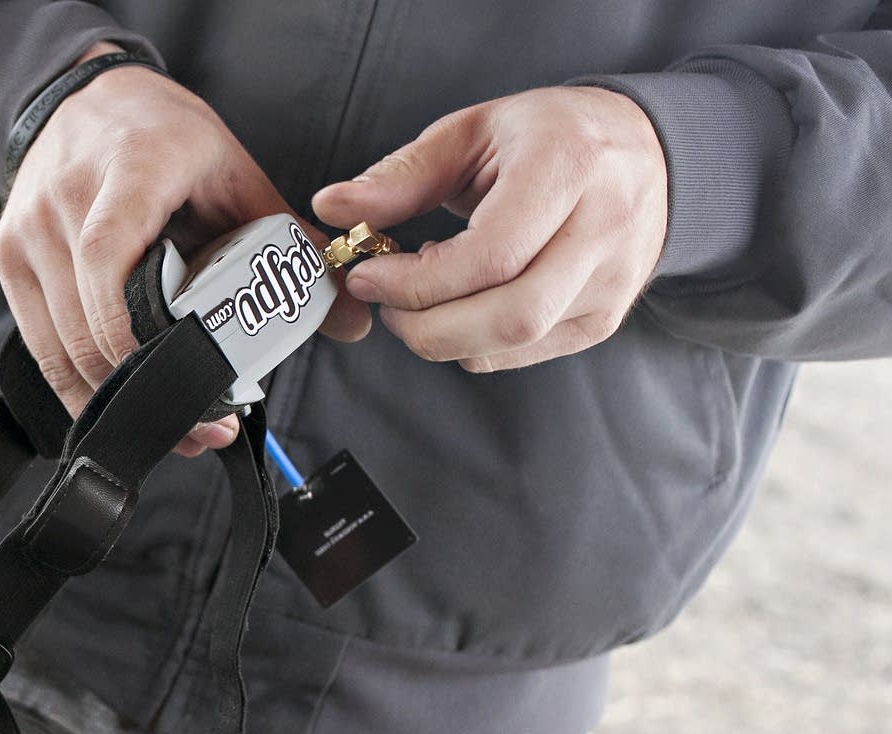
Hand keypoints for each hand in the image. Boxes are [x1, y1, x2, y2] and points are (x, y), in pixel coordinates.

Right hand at [0, 43, 369, 455]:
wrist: (83, 99)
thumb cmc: (162, 138)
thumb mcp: (232, 173)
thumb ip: (289, 244)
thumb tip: (350, 320)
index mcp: (131, 167)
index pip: (109, 256)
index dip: (133, 331)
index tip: (188, 379)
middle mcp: (67, 198)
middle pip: (88, 321)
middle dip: (146, 389)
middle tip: (205, 428)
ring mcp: (28, 233)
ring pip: (61, 346)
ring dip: (116, 401)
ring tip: (176, 430)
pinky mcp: (6, 260)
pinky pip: (40, 347)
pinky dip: (80, 388)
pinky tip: (122, 410)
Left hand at [311, 87, 667, 372]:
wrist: (645, 152)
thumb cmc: (551, 137)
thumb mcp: (473, 132)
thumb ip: (402, 174)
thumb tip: (332, 206)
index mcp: (568, 167)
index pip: (492, 255)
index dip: (418, 282)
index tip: (369, 276)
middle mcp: (604, 228)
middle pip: (508, 316)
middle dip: (426, 326)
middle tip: (387, 304)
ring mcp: (613, 281)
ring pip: (514, 343)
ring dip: (446, 337)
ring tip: (425, 298)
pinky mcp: (605, 318)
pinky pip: (523, 355)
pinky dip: (474, 344)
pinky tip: (464, 304)